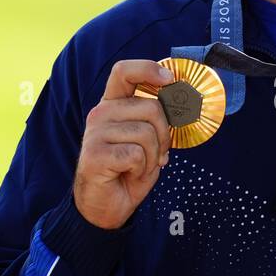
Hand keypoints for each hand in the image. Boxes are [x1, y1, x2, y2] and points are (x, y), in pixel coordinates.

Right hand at [72, 59, 175, 229]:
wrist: (106, 205)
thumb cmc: (128, 171)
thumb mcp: (147, 141)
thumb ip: (156, 121)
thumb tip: (181, 107)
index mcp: (113, 105)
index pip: (124, 72)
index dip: (149, 69)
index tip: (170, 80)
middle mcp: (101, 114)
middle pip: (151, 108)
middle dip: (164, 135)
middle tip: (156, 155)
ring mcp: (95, 133)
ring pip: (146, 133)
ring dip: (152, 157)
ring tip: (138, 167)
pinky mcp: (94, 154)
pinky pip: (136, 154)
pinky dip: (141, 169)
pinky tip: (129, 174)